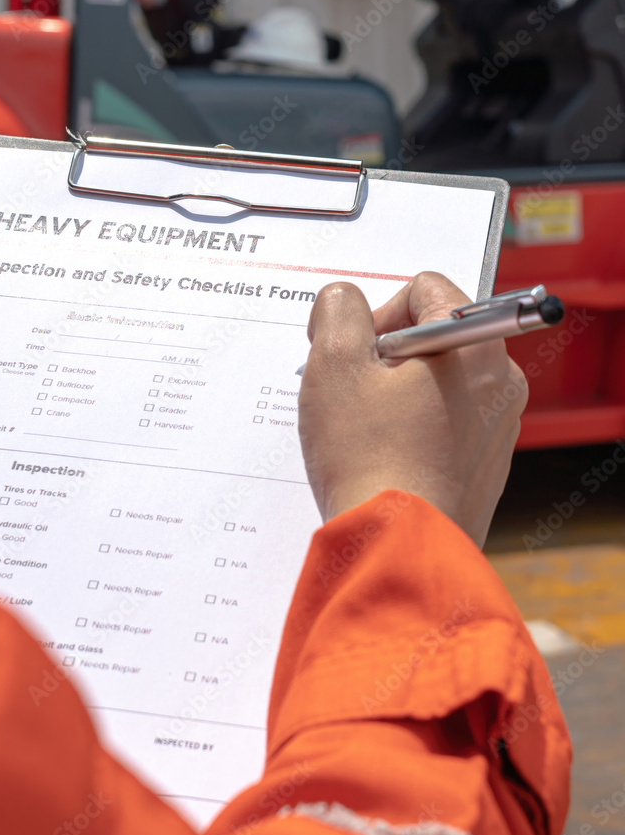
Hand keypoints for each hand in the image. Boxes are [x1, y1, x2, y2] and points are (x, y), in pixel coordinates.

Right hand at [298, 272, 525, 547]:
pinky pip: (442, 422)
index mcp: (474, 345)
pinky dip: (409, 427)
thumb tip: (342, 299)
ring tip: (362, 428)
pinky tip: (380, 454)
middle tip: (350, 390)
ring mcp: (496, 427)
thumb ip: (337, 310)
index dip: (375, 312)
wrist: (396, 544)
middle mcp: (500, 381)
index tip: (349, 351)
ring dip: (392, 392)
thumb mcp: (334, 363)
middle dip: (383, 355)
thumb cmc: (367, 455)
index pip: (424, 289)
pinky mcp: (484, 465)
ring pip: (435, 381)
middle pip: (431, 335)